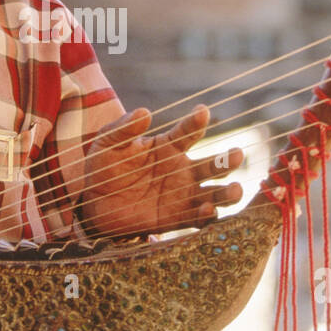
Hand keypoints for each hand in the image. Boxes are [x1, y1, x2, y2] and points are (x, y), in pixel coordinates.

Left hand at [78, 104, 242, 238]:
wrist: (94, 204)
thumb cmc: (103, 168)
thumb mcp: (107, 144)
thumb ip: (124, 129)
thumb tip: (144, 112)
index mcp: (168, 146)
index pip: (188, 132)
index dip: (196, 122)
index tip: (202, 111)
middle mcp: (182, 170)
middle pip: (211, 164)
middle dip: (226, 160)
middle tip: (236, 154)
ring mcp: (183, 195)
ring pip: (213, 193)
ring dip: (227, 192)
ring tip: (236, 189)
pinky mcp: (177, 218)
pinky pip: (197, 218)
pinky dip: (206, 215)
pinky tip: (209, 210)